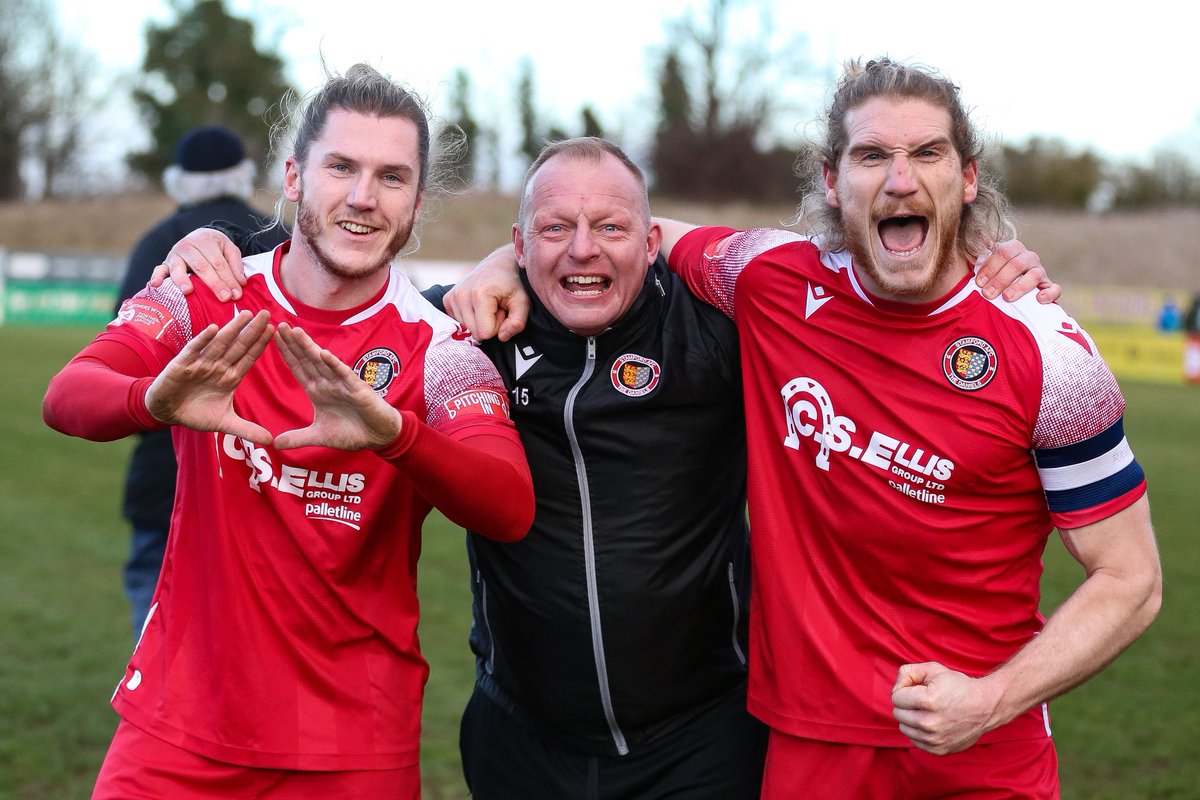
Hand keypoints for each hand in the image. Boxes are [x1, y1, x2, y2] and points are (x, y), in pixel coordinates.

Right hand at [145, 309, 274, 443]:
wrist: (166, 412)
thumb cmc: (196, 413)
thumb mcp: (224, 423)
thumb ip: (247, 429)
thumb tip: (271, 440)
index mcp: (230, 376)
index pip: (249, 357)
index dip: (261, 345)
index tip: (276, 330)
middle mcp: (217, 366)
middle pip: (238, 346)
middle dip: (252, 330)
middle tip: (268, 312)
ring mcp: (200, 363)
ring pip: (220, 344)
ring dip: (232, 330)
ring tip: (246, 315)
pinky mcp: (182, 365)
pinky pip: (194, 350)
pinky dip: (202, 340)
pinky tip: (213, 329)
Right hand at [149, 227, 247, 301]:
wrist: (199, 236)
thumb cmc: (216, 247)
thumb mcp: (229, 249)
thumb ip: (236, 265)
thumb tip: (241, 283)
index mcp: (206, 241)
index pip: (219, 263)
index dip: (228, 279)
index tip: (237, 294)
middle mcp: (188, 246)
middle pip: (202, 266)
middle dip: (214, 283)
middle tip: (224, 298)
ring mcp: (175, 254)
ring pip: (179, 268)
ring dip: (182, 280)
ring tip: (188, 291)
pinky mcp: (166, 263)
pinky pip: (159, 269)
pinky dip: (157, 276)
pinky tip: (155, 284)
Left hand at [272, 322, 402, 450]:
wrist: (378, 437)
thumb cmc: (352, 432)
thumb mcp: (320, 436)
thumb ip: (298, 438)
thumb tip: (274, 443)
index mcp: (317, 390)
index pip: (298, 368)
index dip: (286, 353)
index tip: (272, 337)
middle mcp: (328, 383)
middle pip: (307, 359)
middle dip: (293, 343)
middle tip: (279, 325)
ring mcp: (342, 384)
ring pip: (322, 362)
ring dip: (309, 347)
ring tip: (296, 332)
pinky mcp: (358, 389)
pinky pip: (344, 374)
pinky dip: (334, 364)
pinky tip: (324, 354)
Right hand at [442, 244, 530, 341]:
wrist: (499, 264)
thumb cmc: (513, 284)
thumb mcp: (523, 302)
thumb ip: (517, 323)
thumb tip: (502, 337)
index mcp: (480, 295)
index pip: (485, 333)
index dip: (497, 326)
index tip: (502, 311)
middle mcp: (461, 295)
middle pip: (475, 333)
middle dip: (488, 325)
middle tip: (496, 307)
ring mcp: (452, 297)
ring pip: (466, 329)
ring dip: (479, 321)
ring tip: (488, 305)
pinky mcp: (447, 299)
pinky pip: (458, 323)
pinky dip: (470, 317)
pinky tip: (477, 305)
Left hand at [891, 662, 999, 754]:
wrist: (986, 706)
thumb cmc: (958, 686)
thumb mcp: (934, 669)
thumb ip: (908, 672)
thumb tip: (896, 686)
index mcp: (928, 700)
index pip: (896, 697)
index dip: (904, 689)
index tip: (916, 688)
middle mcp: (930, 722)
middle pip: (898, 713)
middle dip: (906, 704)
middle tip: (922, 700)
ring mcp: (935, 739)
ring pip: (904, 728)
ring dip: (911, 718)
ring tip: (927, 711)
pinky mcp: (939, 749)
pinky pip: (914, 740)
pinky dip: (918, 731)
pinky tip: (931, 723)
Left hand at [974, 239, 1061, 303]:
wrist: (1008, 286)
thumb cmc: (994, 273)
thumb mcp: (985, 262)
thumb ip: (981, 253)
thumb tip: (977, 237)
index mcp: (1013, 248)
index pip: (1003, 252)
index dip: (990, 267)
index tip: (979, 282)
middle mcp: (1029, 257)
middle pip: (1017, 264)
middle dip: (1000, 280)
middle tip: (988, 294)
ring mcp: (1040, 271)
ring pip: (1035, 275)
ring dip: (1019, 287)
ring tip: (1007, 297)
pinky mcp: (1048, 286)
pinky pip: (1055, 288)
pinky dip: (1049, 293)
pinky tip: (1039, 300)